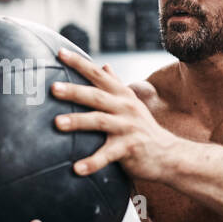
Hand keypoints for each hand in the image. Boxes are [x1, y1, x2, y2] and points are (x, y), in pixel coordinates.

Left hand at [51, 49, 177, 180]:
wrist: (168, 154)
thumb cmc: (142, 127)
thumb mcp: (131, 103)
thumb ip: (116, 85)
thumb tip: (103, 65)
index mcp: (122, 94)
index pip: (98, 75)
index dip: (79, 63)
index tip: (60, 52)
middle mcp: (125, 107)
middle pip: (96, 96)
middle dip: (75, 91)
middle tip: (53, 88)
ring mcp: (127, 127)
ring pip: (100, 121)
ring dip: (78, 121)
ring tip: (57, 123)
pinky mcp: (129, 148)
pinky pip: (107, 155)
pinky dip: (92, 162)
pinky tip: (76, 169)